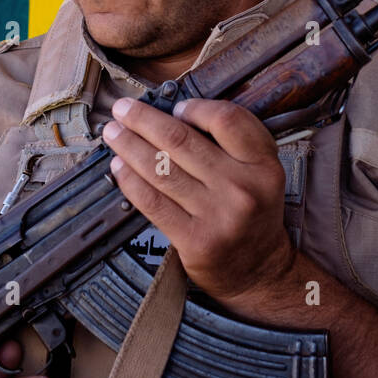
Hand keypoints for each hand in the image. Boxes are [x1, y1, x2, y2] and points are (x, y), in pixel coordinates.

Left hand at [102, 96, 295, 310]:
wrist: (260, 270)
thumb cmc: (253, 213)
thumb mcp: (260, 173)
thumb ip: (230, 144)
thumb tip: (175, 115)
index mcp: (263, 165)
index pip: (226, 120)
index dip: (196, 107)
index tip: (175, 107)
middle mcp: (242, 188)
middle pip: (182, 140)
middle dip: (144, 119)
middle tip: (123, 109)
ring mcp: (218, 215)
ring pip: (161, 168)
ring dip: (129, 145)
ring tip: (113, 134)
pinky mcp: (195, 240)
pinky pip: (152, 202)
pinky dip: (130, 181)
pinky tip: (119, 168)